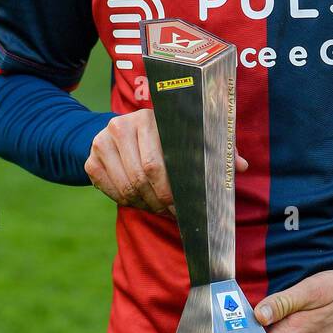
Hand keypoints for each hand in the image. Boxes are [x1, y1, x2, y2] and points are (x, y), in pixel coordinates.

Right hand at [85, 109, 247, 213]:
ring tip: (160, 209)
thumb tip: (241, 166)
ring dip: (145, 205)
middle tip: (173, 213)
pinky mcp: (90, 160)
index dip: (170, 192)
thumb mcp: (187, 137)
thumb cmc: (165, 138)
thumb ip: (213, 150)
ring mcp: (101, 142)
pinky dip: (128, 202)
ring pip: (125, 188)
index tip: (183, 207)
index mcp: (148, 118)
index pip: (155, 165)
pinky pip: (110, 192)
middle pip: (140, 179)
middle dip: (159, 202)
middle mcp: (120, 126)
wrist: (122, 133)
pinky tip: (141, 202)